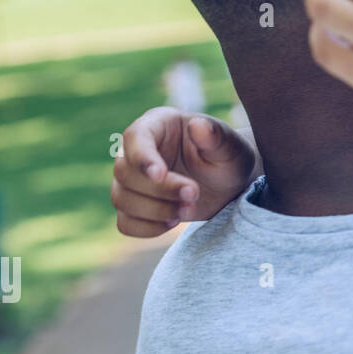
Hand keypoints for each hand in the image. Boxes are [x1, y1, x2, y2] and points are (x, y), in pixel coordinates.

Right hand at [112, 107, 258, 236]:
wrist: (230, 184)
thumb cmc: (229, 158)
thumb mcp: (231, 146)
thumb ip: (216, 136)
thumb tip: (197, 125)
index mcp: (158, 124)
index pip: (135, 137)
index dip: (142, 157)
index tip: (160, 175)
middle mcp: (138, 150)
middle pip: (125, 172)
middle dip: (160, 189)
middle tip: (194, 193)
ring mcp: (132, 179)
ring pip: (121, 198)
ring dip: (156, 210)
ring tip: (190, 208)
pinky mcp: (135, 206)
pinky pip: (125, 223)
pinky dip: (147, 228)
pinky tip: (173, 221)